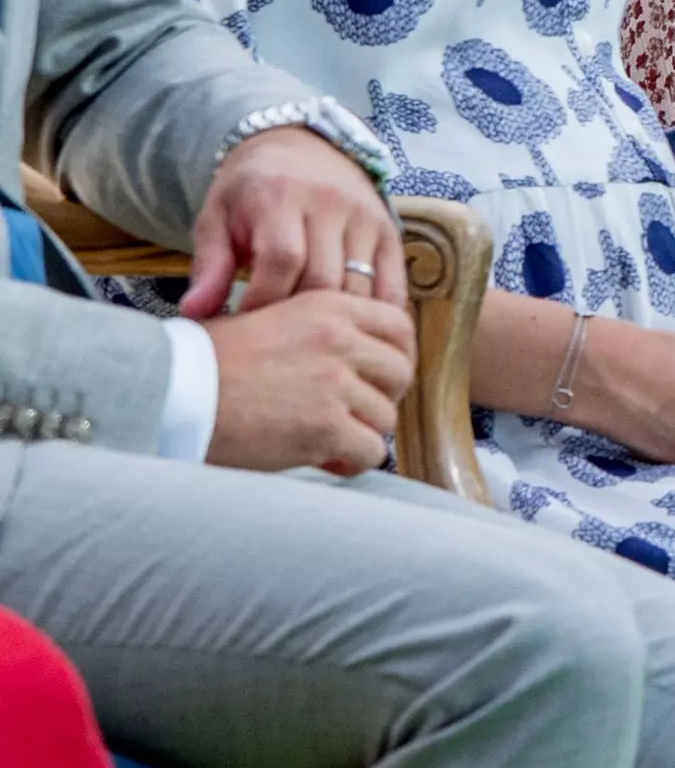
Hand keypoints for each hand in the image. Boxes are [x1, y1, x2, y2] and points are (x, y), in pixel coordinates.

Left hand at [181, 125, 404, 319]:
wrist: (299, 144)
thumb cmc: (250, 191)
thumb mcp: (218, 217)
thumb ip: (210, 265)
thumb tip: (195, 314)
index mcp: (281, 195)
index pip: (282, 259)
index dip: (263, 302)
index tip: (247, 325)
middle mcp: (329, 201)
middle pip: (323, 278)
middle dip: (298, 318)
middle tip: (279, 339)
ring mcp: (364, 215)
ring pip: (358, 286)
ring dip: (336, 321)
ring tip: (311, 341)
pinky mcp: (388, 228)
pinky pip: (390, 283)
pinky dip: (375, 314)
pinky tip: (354, 331)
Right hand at [204, 290, 415, 473]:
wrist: (181, 391)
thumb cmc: (216, 358)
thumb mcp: (277, 316)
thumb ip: (324, 330)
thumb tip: (360, 358)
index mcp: (330, 306)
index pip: (399, 326)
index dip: (397, 356)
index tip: (380, 377)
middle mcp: (340, 339)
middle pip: (400, 372)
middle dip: (384, 397)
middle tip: (358, 413)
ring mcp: (335, 383)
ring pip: (387, 416)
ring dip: (364, 433)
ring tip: (333, 440)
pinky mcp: (325, 426)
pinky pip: (370, 451)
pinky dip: (354, 462)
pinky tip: (328, 460)